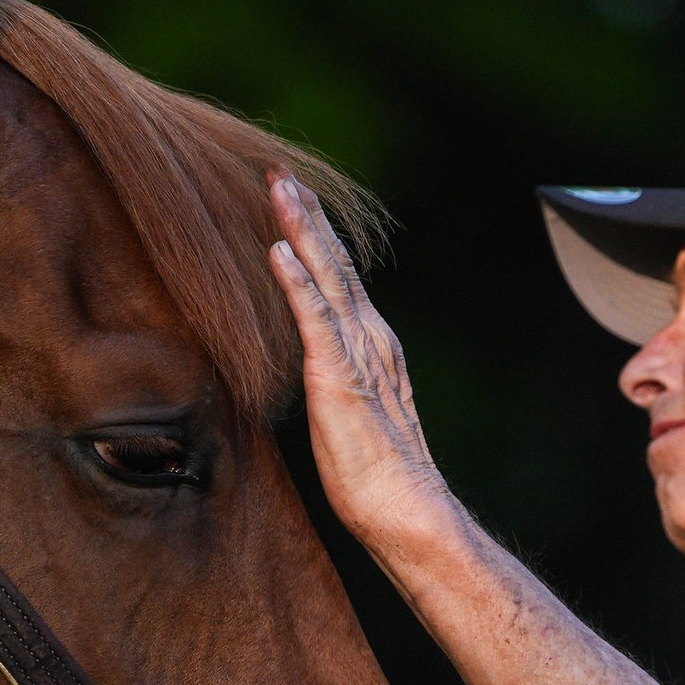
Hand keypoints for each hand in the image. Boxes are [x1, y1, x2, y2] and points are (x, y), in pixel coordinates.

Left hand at [266, 174, 454, 547]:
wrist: (405, 512)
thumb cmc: (376, 479)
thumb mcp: (351, 416)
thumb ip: (339, 385)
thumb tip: (320, 377)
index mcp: (372, 346)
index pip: (340, 281)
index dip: (316, 239)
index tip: (294, 200)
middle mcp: (369, 339)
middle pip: (335, 264)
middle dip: (308, 216)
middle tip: (281, 172)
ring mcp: (357, 353)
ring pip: (326, 277)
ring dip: (302, 230)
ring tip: (280, 190)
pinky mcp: (339, 375)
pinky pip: (314, 318)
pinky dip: (297, 281)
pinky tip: (279, 250)